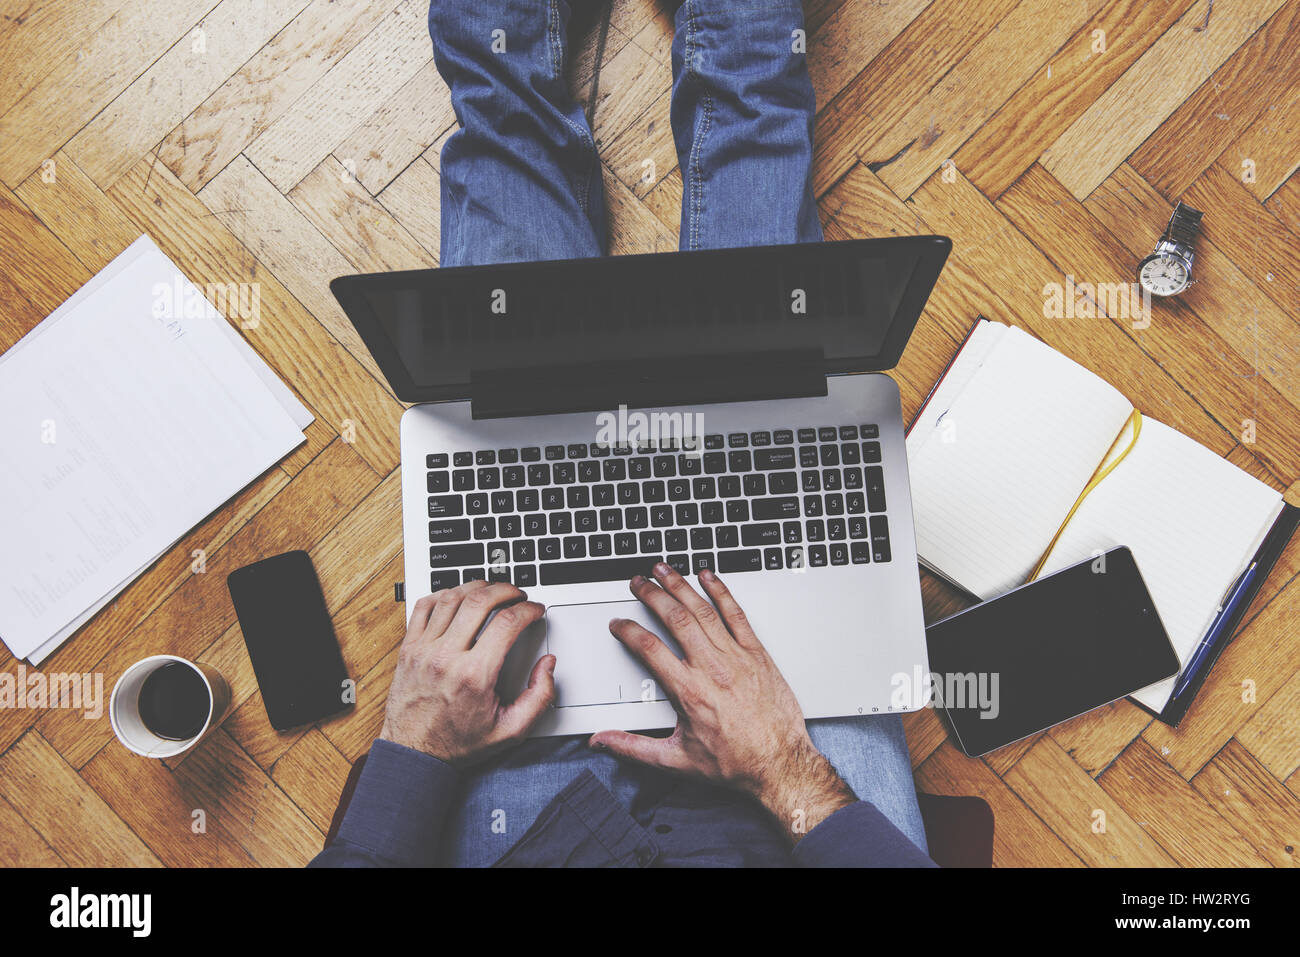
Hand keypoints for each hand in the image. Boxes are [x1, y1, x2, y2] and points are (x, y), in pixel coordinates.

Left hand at [380, 581, 554, 765]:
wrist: (414, 754)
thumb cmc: (458, 743)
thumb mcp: (510, 731)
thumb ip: (539, 698)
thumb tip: (548, 665)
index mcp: (474, 676)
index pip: (507, 623)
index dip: (529, 609)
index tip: (536, 610)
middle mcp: (446, 657)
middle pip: (480, 601)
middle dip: (507, 590)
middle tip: (518, 595)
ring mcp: (424, 649)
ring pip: (452, 597)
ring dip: (477, 587)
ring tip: (492, 590)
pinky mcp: (408, 648)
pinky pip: (424, 606)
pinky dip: (443, 594)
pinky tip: (458, 597)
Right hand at [588, 563, 855, 842]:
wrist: (780, 764)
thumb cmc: (735, 763)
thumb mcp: (676, 761)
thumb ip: (633, 748)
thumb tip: (603, 741)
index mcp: (688, 691)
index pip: (649, 648)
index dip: (628, 631)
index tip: (619, 623)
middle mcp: (711, 668)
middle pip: (675, 619)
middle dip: (652, 595)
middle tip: (638, 582)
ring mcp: (736, 657)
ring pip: (703, 611)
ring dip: (681, 586)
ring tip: (665, 570)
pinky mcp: (757, 654)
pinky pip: (737, 615)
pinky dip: (722, 592)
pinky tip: (709, 577)